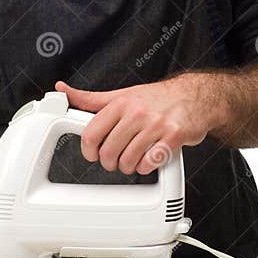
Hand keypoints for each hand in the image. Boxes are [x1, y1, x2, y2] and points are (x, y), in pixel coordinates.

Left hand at [54, 76, 216, 175]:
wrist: (195, 96)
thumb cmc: (157, 98)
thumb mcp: (121, 94)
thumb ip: (91, 99)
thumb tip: (63, 90)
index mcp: (120, 103)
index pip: (91, 133)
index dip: (88, 150)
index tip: (93, 154)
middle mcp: (136, 112)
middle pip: (108, 152)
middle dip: (110, 163)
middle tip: (115, 160)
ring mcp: (155, 125)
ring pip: (128, 160)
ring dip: (129, 167)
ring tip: (134, 159)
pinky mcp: (172, 137)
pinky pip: (150, 163)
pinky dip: (147, 167)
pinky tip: (149, 159)